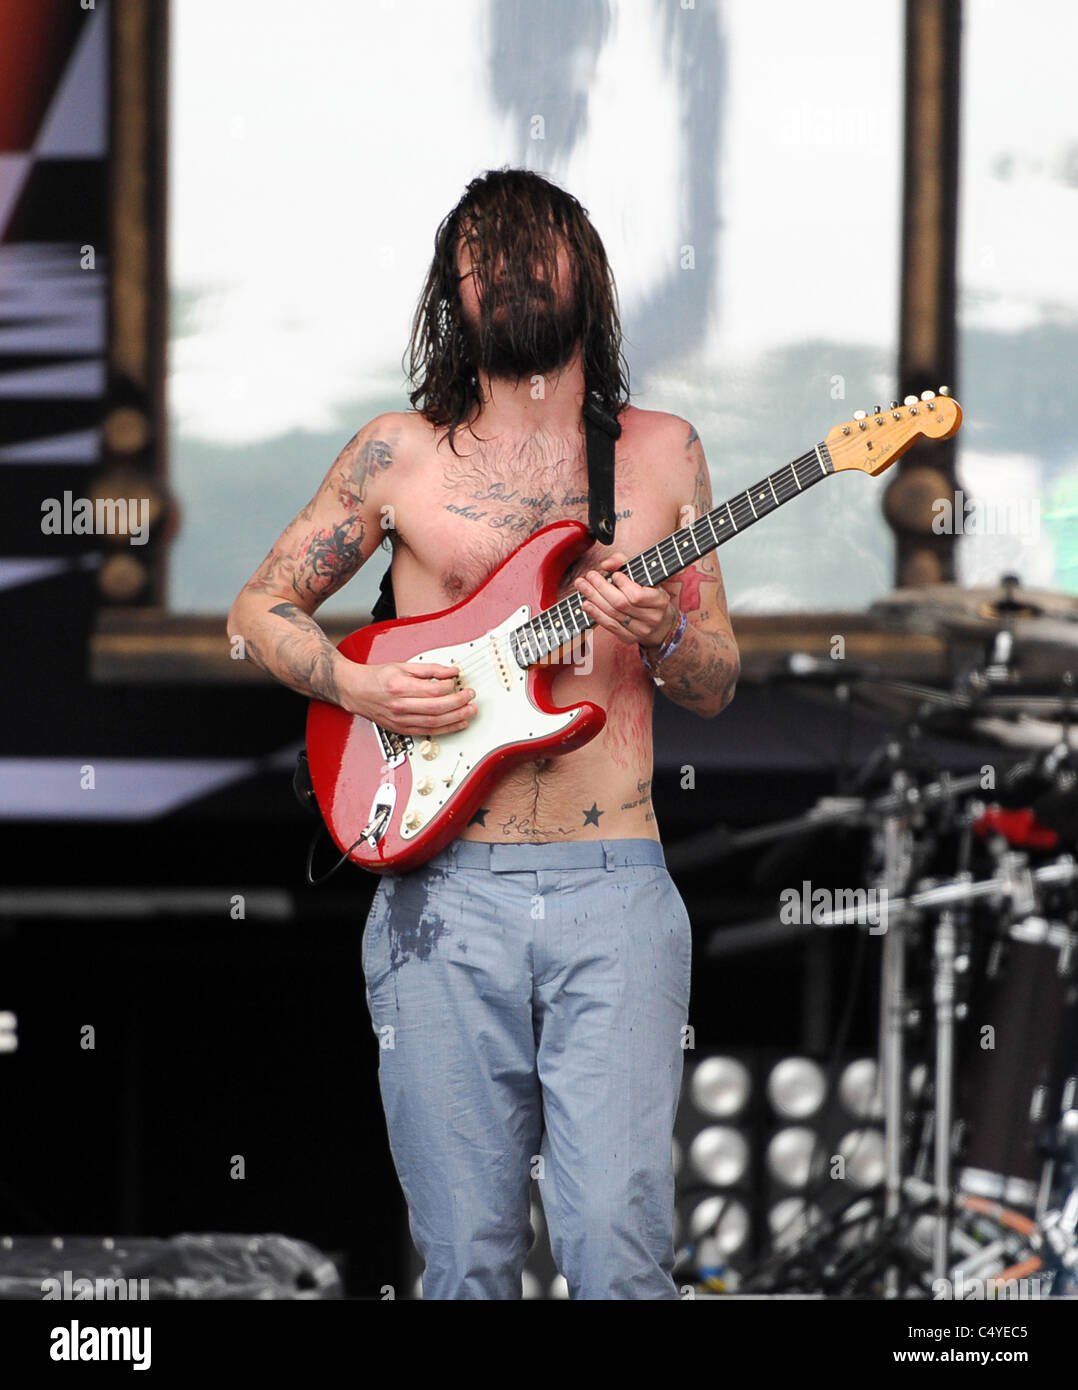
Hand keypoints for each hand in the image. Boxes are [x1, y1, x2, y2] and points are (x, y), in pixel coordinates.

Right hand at [344, 661, 477, 734]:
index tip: (457, 682)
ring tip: (469, 712)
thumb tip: (451, 672)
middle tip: (470, 697)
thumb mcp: (403, 666)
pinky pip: (428, 732)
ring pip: (434, 723)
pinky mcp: (401, 729)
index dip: (450, 687)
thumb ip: (429, 669)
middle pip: (436, 708)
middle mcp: (400, 706)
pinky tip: (457, 724)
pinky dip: (445, 729)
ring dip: (456, 718)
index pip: (433, 690)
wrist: (356, 691)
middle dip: (458, 703)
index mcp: (399, 687)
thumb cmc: (377, 678)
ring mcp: (400, 720)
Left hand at [573, 553, 678, 648]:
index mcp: (660, 600)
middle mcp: (652, 618)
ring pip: (613, 614)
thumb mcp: (644, 575)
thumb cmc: (649, 592)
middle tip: (590, 575)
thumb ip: (625, 563)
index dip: (624, 585)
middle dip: (602, 588)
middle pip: (621, 604)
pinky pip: (610, 626)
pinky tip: (586, 604)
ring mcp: (641, 630)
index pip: (637, 596)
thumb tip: (606, 564)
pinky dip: (596, 614)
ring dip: (594, 599)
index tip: (615, 575)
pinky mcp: (629, 638)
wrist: (659, 622)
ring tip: (582, 586)